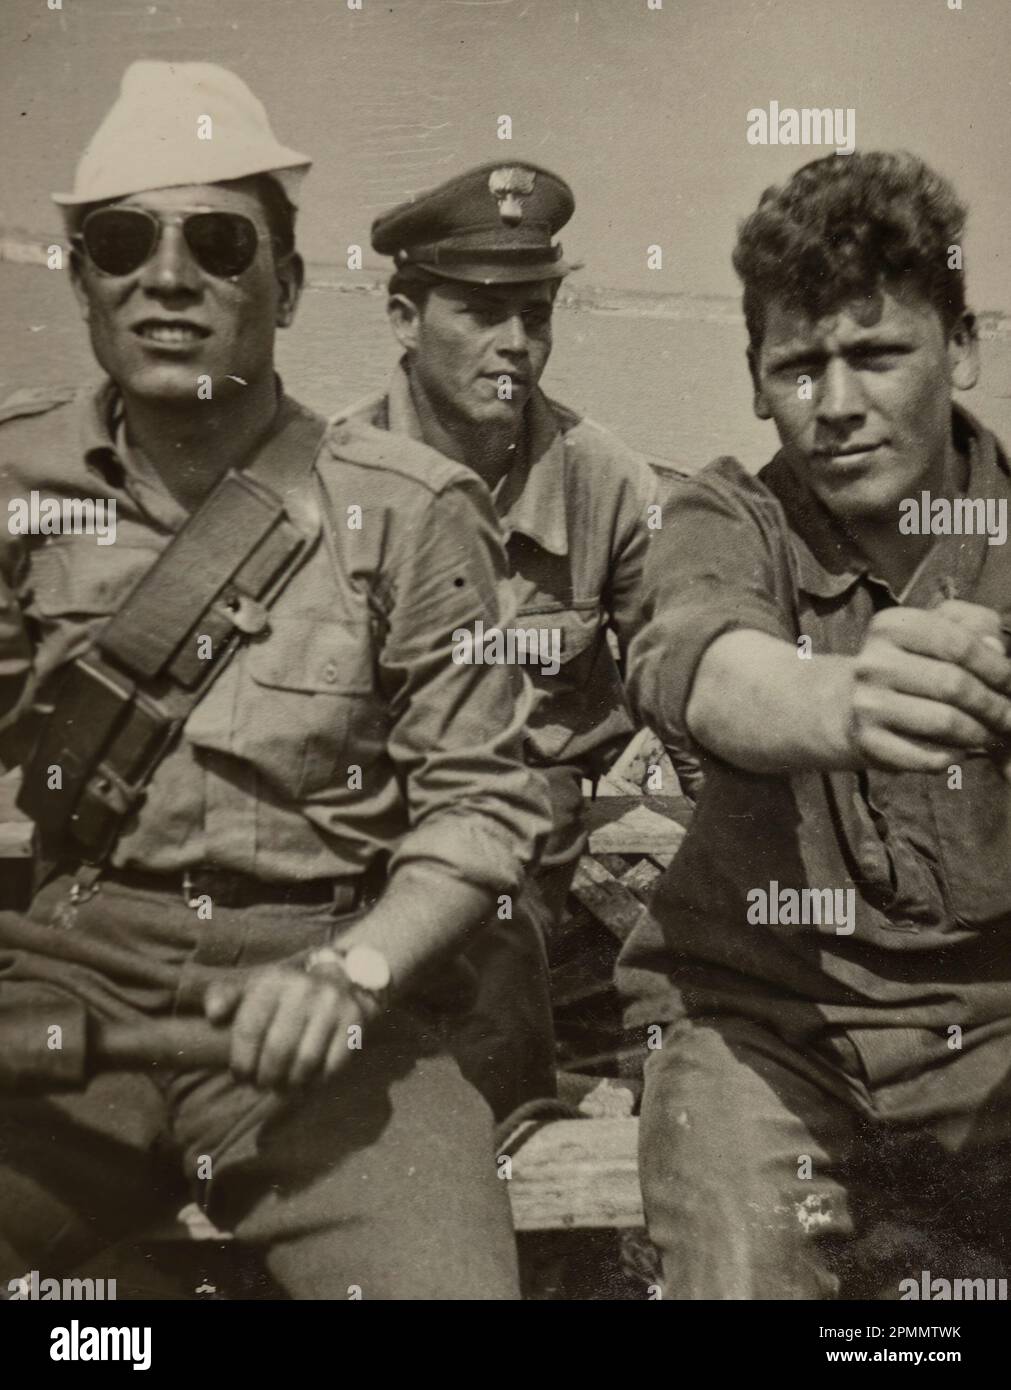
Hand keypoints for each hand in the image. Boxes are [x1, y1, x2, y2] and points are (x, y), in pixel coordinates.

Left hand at [203, 961, 366, 1091]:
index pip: (249, 1030)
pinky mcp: (353, 1021)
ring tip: (283, 1087)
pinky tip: (306, 1082)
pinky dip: (316, 1082)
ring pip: (305, 1063)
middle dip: (266, 1077)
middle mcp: (303, 988)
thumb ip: (223, 996)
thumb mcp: (252, 988)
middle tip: (263, 1085)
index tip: (241, 1076)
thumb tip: (213, 1016)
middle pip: (278, 1051)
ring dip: (291, 1084)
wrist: (339, 980)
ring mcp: (331, 1004)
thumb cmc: (284, 994)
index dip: (241, 1062)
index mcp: (273, 980)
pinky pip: (331, 1066)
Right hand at [844, 600, 1010, 773]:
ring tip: (991, 734)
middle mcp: (873, 663)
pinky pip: (927, 756)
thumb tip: (995, 648)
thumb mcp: (940, 630)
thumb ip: (974, 627)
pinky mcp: (868, 742)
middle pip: (953, 685)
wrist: (858, 703)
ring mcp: (866, 705)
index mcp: (892, 626)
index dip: (997, 667)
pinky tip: (961, 749)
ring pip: (944, 722)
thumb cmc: (914, 663)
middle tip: (1010, 717)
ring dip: (980, 733)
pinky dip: (954, 756)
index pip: (958, 644)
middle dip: (994, 705)